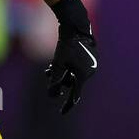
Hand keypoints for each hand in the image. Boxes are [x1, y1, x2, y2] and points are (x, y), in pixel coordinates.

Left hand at [46, 0, 97, 114]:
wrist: (76, 25)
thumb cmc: (66, 45)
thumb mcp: (57, 64)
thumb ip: (55, 81)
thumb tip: (52, 96)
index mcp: (84, 75)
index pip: (75, 95)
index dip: (68, 105)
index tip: (61, 113)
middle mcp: (90, 71)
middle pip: (72, 83)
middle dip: (59, 81)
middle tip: (47, 74)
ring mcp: (91, 63)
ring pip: (73, 74)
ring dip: (61, 73)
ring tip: (49, 68)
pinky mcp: (89, 57)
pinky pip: (77, 67)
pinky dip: (67, 67)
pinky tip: (57, 62)